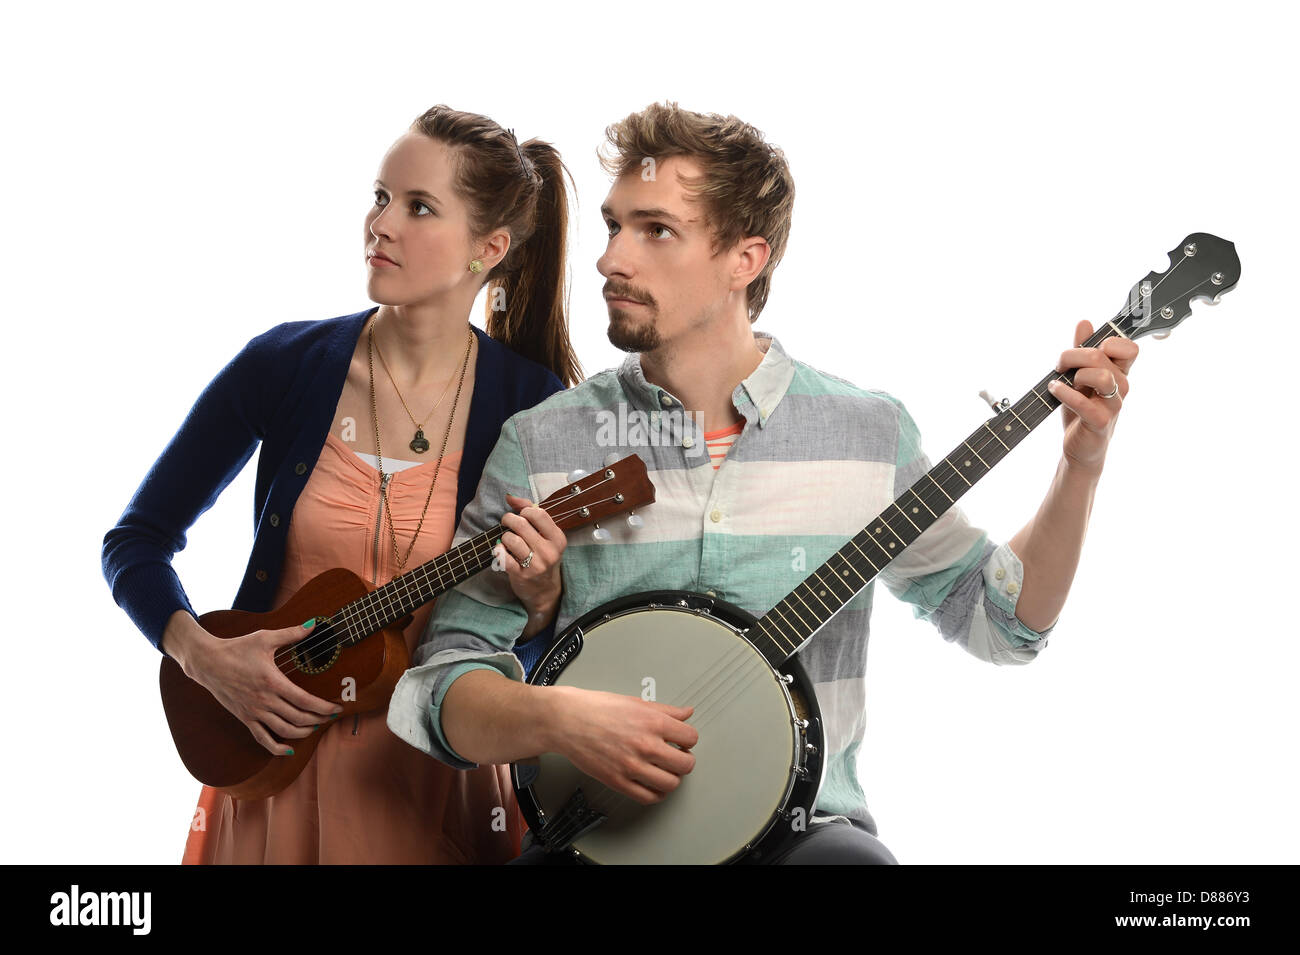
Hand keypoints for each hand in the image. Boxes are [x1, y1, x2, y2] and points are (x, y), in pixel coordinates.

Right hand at [184, 622, 342, 755]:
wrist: (208, 662)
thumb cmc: (237, 648)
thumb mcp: (265, 638)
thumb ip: (291, 634)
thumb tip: (313, 624)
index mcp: (273, 682)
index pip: (305, 701)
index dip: (324, 707)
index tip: (337, 707)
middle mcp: (264, 701)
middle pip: (298, 719)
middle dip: (318, 719)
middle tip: (330, 716)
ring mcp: (253, 712)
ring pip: (283, 731)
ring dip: (303, 733)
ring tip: (315, 727)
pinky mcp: (244, 718)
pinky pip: (261, 738)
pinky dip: (276, 748)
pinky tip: (288, 749)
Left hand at [496, 493, 566, 632]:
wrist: (544, 590)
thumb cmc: (543, 556)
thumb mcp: (545, 535)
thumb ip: (531, 512)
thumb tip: (510, 496)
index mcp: (558, 538)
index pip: (538, 513)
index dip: (525, 510)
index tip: (522, 516)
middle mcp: (549, 551)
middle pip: (521, 523)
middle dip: (509, 520)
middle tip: (507, 523)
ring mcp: (535, 564)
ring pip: (510, 538)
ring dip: (504, 537)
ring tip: (507, 541)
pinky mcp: (521, 575)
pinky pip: (502, 555)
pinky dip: (498, 551)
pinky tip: (502, 551)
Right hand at [548, 686, 697, 804]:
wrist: (566, 720)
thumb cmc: (596, 708)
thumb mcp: (636, 702)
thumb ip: (666, 710)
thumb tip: (686, 713)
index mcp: (652, 722)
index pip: (690, 738)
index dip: (688, 740)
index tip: (682, 741)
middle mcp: (645, 745)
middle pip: (686, 764)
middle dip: (685, 760)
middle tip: (677, 756)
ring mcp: (632, 766)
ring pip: (670, 784)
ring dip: (672, 778)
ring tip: (665, 770)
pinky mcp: (618, 781)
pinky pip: (648, 797)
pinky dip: (656, 794)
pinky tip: (653, 785)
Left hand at [1047, 319, 1138, 474]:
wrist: (1078, 448)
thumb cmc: (1081, 411)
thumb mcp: (1078, 376)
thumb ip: (1082, 350)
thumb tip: (1084, 323)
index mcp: (1119, 373)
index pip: (1129, 348)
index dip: (1109, 342)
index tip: (1086, 349)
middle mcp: (1121, 387)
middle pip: (1102, 355)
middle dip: (1073, 354)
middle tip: (1060, 366)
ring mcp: (1113, 405)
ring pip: (1101, 376)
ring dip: (1075, 374)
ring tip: (1062, 382)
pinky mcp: (1100, 421)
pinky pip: (1085, 402)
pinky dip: (1065, 393)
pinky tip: (1054, 390)